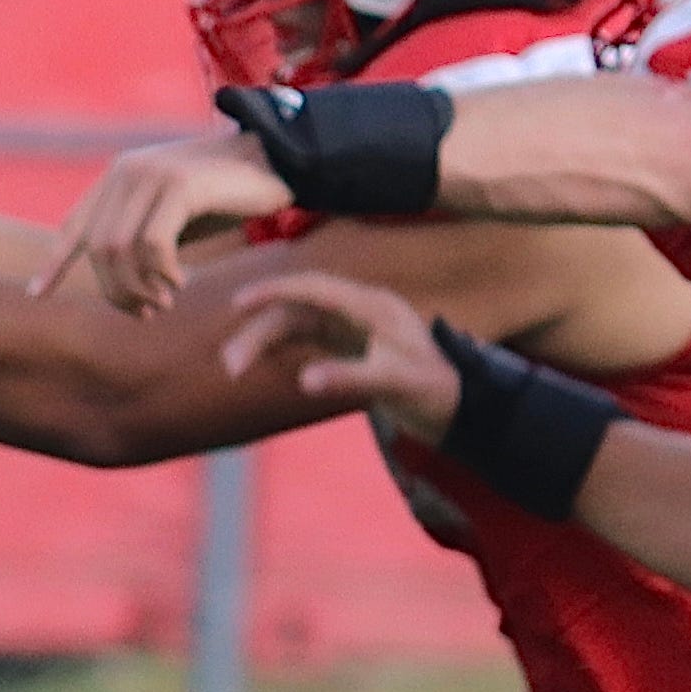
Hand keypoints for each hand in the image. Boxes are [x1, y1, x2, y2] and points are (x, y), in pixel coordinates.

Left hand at [29, 132, 295, 312]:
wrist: (274, 162)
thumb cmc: (224, 196)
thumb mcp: (171, 218)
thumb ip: (140, 237)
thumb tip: (113, 278)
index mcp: (119, 176)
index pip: (76, 225)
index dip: (53, 262)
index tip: (36, 294)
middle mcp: (127, 170)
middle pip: (98, 249)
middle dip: (117, 292)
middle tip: (147, 313)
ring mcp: (151, 174)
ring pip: (119, 250)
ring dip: (140, 288)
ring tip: (165, 302)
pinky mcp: (178, 185)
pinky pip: (153, 245)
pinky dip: (163, 274)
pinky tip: (181, 282)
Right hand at [221, 270, 459, 441]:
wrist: (460, 403)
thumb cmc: (433, 390)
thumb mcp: (394, 385)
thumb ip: (349, 377)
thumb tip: (303, 381)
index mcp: (372, 306)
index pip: (314, 288)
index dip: (274, 291)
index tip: (239, 303)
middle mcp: (359, 309)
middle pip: (298, 309)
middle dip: (260, 331)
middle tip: (230, 366)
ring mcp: (353, 326)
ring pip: (297, 324)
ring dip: (265, 341)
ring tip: (234, 369)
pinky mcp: (350, 344)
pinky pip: (306, 338)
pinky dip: (281, 349)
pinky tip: (262, 364)